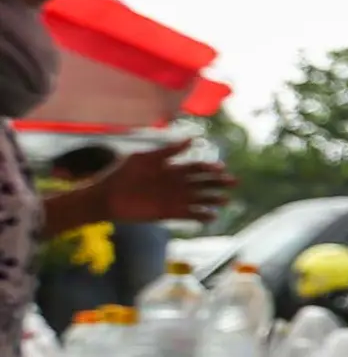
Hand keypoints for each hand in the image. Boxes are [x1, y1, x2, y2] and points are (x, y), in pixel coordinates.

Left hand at [98, 142, 233, 224]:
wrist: (105, 198)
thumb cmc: (121, 174)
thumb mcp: (144, 158)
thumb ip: (168, 151)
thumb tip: (193, 140)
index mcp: (171, 168)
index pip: (197, 167)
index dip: (210, 168)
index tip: (221, 168)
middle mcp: (175, 184)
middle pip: (203, 183)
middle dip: (219, 182)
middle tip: (233, 183)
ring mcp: (173, 199)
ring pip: (199, 199)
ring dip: (213, 200)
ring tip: (225, 200)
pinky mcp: (168, 213)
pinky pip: (189, 215)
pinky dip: (201, 216)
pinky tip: (211, 217)